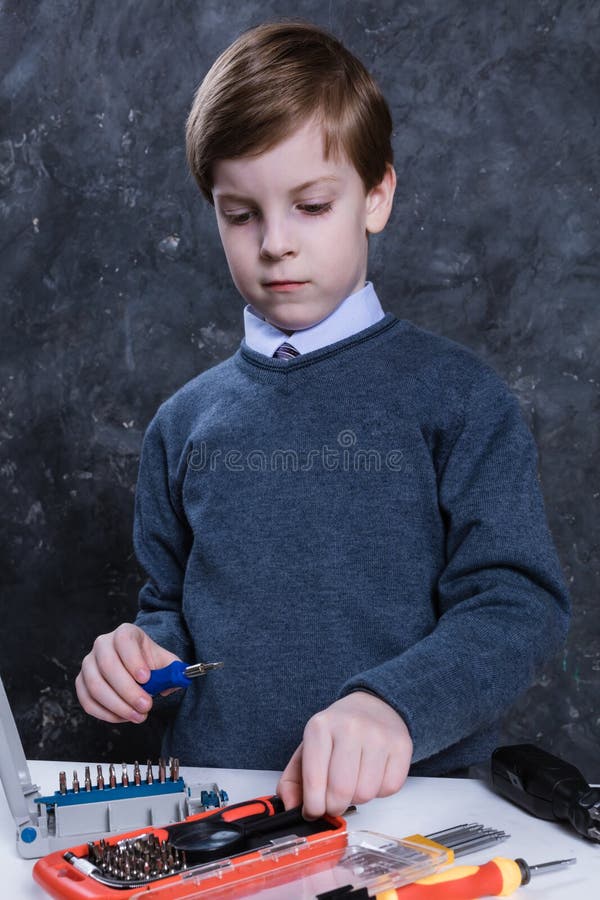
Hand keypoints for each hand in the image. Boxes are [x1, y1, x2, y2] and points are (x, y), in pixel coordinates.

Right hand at [75, 623, 179, 723]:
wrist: (134, 664)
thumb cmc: (149, 661)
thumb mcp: (164, 661)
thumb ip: (173, 671)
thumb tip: (173, 684)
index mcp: (124, 633)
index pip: (124, 641)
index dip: (134, 660)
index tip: (146, 679)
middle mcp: (102, 644)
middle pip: (108, 666)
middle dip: (128, 690)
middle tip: (145, 706)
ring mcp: (88, 663)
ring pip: (95, 686)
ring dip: (117, 705)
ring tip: (138, 716)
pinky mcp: (81, 682)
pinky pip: (87, 701)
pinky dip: (105, 713)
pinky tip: (123, 717)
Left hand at [277, 691, 412, 817]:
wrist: (373, 706)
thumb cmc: (338, 732)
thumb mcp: (308, 748)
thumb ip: (293, 780)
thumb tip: (291, 806)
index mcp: (320, 727)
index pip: (314, 782)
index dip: (313, 807)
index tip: (314, 810)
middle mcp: (350, 727)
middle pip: (341, 792)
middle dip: (335, 806)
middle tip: (334, 801)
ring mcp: (378, 735)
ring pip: (365, 794)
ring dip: (358, 797)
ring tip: (354, 780)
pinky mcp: (401, 745)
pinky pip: (389, 788)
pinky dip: (379, 790)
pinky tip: (373, 773)